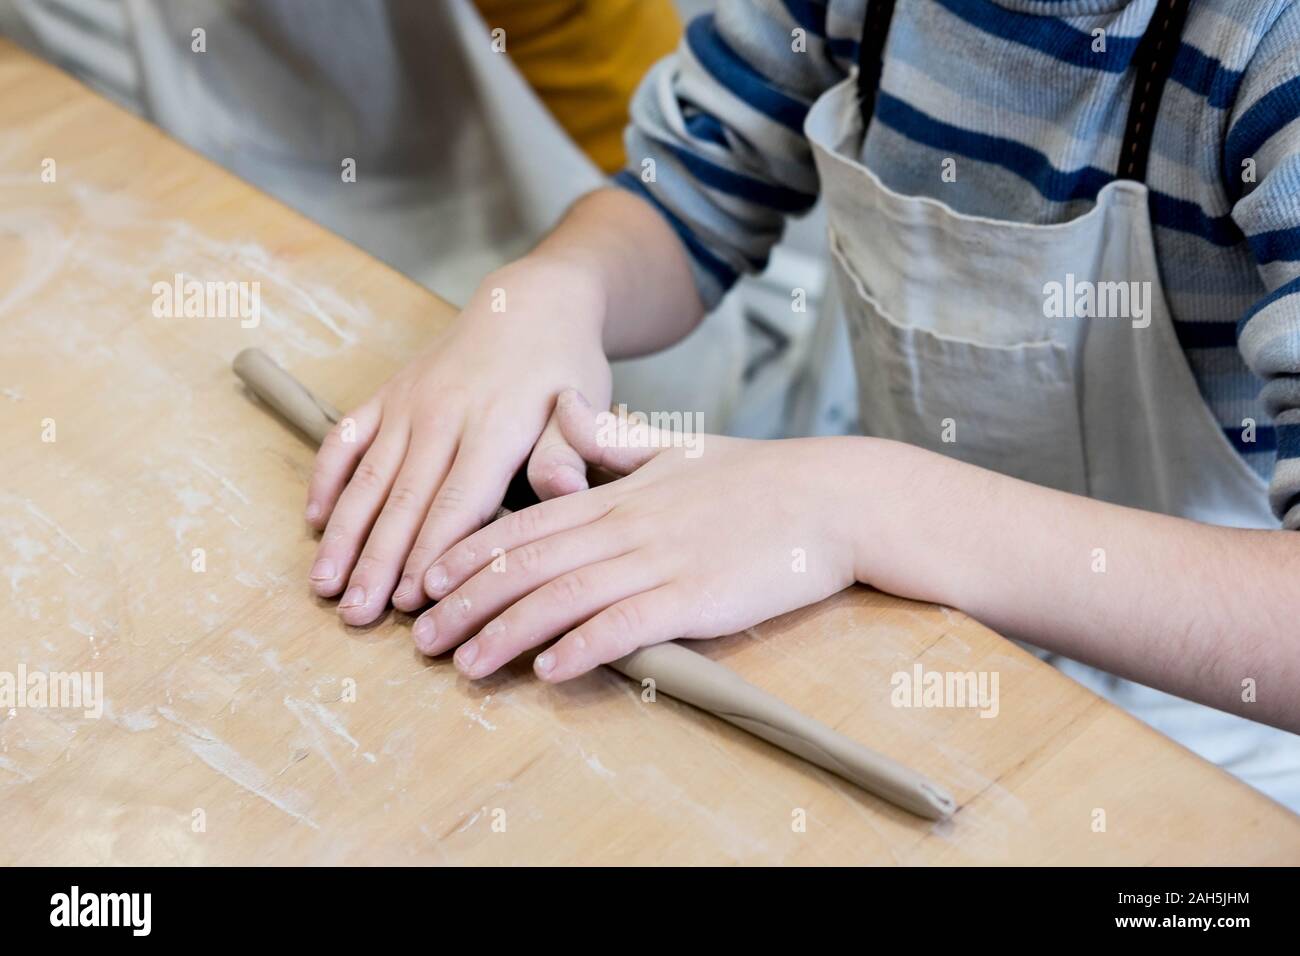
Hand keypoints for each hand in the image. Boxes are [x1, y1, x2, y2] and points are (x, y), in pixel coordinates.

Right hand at [305, 260, 611, 624]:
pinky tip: (312, 520)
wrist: (531, 304)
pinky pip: (347, 437)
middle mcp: (443, 415)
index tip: (411, 602)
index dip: (432, 553)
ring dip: (343, 534)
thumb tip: (561, 492)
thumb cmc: (563, 371)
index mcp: (495, 427)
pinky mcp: (387, 393)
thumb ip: (567, 453)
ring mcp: (408, 403)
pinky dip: (326, 477)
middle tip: (356, 615)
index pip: (457, 502)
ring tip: (324, 585)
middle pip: (404, 500)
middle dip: (377, 562)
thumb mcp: (582, 408)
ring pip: (368, 478)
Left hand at [410, 393, 862, 680]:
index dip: (467, 553)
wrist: (833, 496)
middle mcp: (627, 525)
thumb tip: (564, 405)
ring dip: (506, 633)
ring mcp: (660, 561)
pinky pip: (627, 624)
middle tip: (418, 637)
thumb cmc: (757, 476)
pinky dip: (583, 647)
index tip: (425, 580)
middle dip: (465, 601)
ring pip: (563, 597)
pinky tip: (548, 671)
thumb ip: (613, 439)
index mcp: (617, 493)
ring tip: (463, 664)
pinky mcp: (697, 597)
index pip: (524, 523)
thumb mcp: (677, 448)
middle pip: (527, 563)